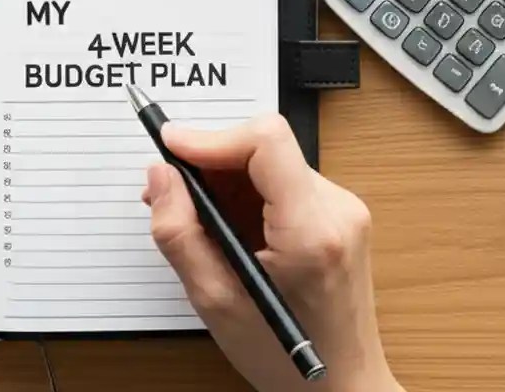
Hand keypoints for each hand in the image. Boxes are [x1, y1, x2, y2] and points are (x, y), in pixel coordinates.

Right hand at [143, 115, 402, 391]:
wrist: (342, 386)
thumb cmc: (286, 356)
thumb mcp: (214, 300)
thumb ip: (179, 233)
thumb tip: (160, 177)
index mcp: (311, 231)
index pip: (266, 142)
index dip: (211, 137)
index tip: (171, 147)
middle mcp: (337, 210)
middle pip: (263, 149)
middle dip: (210, 162)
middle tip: (169, 193)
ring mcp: (343, 210)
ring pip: (270, 163)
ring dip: (226, 181)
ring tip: (195, 221)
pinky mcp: (339, 215)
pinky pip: (283, 182)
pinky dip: (247, 195)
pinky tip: (227, 229)